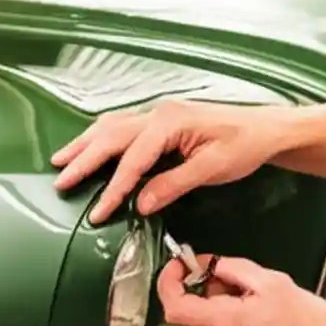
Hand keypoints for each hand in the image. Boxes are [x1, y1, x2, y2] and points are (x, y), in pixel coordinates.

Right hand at [51, 101, 288, 223]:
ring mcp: (157, 113)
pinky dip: (101, 138)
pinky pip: (122, 126)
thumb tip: (141, 203)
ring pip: (111, 127)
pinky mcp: (161, 119)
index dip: (113, 188)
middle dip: (83, 159)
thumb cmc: (244, 147)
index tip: (97, 212)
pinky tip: (90, 146)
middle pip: (111, 136)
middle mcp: (157, 113)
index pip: (132, 159)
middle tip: (60, 181)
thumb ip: (174, 184)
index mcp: (169, 124)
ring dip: (85, 144)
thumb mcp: (212, 169)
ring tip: (60, 161)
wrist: (266, 128)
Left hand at [156, 254, 325, 325]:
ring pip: (204, 319)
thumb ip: (235, 270)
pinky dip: (226, 310)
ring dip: (214, 298)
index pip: (174, 306)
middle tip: (219, 269)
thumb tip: (211, 263)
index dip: (168, 282)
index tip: (179, 265)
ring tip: (247, 287)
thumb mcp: (273, 283)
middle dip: (196, 285)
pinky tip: (254, 303)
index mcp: (226, 321)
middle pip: (187, 311)